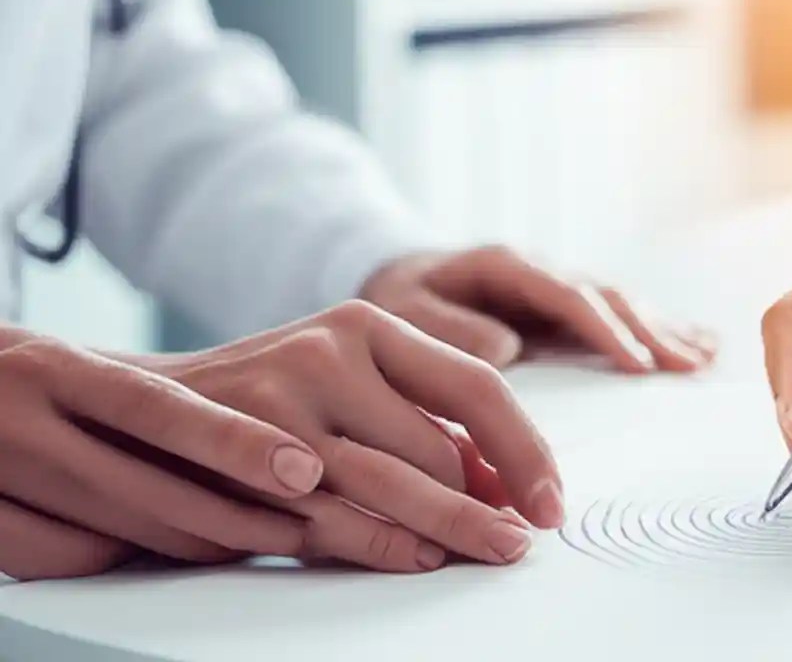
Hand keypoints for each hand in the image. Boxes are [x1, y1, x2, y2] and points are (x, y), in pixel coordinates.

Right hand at [0, 330, 324, 580]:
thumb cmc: (12, 380)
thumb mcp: (60, 362)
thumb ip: (132, 393)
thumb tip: (253, 438)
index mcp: (50, 368)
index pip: (155, 409)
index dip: (234, 443)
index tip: (302, 468)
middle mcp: (15, 421)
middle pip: (145, 489)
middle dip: (237, 516)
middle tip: (301, 526)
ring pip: (112, 536)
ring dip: (189, 543)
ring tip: (249, 537)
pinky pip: (61, 561)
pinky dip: (117, 558)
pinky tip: (155, 549)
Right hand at [135, 301, 563, 571]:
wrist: (152, 409)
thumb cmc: (273, 398)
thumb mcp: (350, 380)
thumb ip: (420, 416)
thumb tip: (506, 477)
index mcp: (369, 325)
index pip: (477, 387)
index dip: (526, 451)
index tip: (551, 500)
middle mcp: (329, 353)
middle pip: (439, 449)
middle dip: (486, 504)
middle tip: (518, 540)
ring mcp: (283, 404)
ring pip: (396, 486)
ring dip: (453, 530)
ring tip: (493, 549)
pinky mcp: (245, 458)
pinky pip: (336, 518)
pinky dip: (386, 544)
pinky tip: (420, 556)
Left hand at [360, 246, 715, 372]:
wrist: (396, 279)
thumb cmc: (397, 301)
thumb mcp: (404, 311)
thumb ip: (448, 328)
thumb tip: (507, 347)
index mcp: (506, 267)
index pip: (567, 296)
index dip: (606, 330)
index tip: (639, 365)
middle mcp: (541, 272)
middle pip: (607, 298)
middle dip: (651, 332)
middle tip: (690, 367)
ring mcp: (557, 288)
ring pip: (622, 304)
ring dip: (664, 329)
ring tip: (707, 356)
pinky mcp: (565, 309)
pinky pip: (620, 316)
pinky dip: (660, 329)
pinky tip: (699, 344)